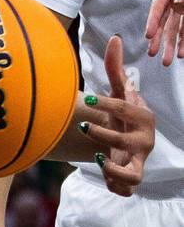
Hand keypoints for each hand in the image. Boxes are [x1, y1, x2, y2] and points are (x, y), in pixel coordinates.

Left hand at [80, 35, 155, 196]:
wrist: (130, 138)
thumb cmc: (122, 112)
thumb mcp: (120, 91)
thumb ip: (115, 67)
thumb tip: (115, 38)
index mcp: (142, 117)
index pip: (123, 107)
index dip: (104, 102)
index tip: (87, 96)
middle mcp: (144, 141)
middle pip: (125, 140)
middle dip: (103, 134)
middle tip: (83, 125)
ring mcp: (138, 160)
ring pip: (133, 174)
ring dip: (114, 169)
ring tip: (97, 158)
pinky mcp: (131, 177)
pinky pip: (126, 189)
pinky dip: (115, 185)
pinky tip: (102, 173)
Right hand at [145, 0, 183, 65]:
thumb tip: (176, 4)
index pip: (158, 4)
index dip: (152, 21)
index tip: (148, 35)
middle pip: (165, 20)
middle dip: (160, 39)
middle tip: (154, 54)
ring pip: (176, 27)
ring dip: (173, 44)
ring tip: (170, 60)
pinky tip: (183, 51)